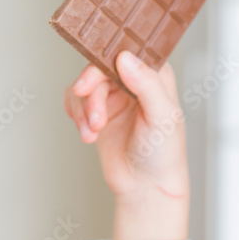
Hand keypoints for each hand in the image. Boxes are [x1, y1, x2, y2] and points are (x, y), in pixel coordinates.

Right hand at [62, 51, 189, 204]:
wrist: (145, 186)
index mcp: (156, 77)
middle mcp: (134, 82)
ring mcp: (114, 96)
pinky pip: (75, 101)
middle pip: (100, 69)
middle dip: (93, 95)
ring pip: (85, 86)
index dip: (109, 59)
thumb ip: (147, 85)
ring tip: (93, 132)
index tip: (95, 75)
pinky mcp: (97, 111)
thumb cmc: (163, 154)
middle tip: (94, 117)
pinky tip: (87, 134)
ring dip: (84, 111)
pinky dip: (76, 117)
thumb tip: (125, 58)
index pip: (129, 53)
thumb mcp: (162, 117)